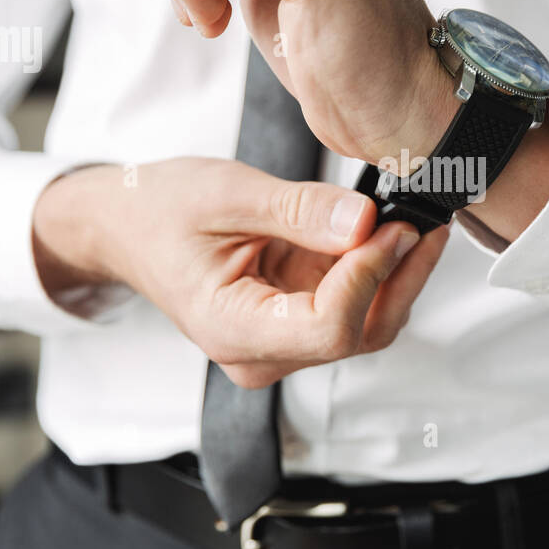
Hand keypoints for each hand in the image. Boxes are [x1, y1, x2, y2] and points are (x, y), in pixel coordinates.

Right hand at [32, 158, 448, 388]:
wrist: (126, 225)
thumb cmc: (160, 211)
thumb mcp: (227, 195)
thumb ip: (298, 210)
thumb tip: (364, 222)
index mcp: (232, 330)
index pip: (328, 329)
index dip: (368, 277)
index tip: (388, 225)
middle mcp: (261, 353)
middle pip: (358, 334)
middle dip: (397, 277)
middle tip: (421, 217)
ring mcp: (282, 343)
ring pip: (366, 325)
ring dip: (397, 275)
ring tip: (414, 218)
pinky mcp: (296, 322)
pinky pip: (354, 307)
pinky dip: (378, 270)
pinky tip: (392, 230)